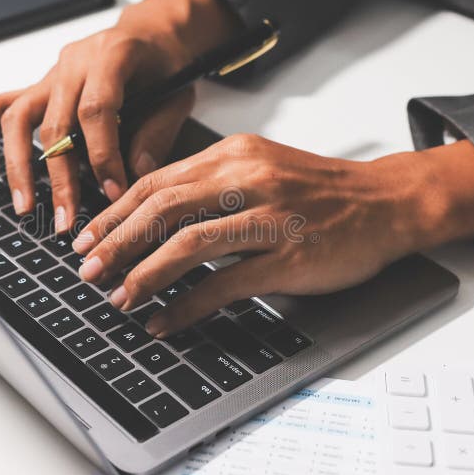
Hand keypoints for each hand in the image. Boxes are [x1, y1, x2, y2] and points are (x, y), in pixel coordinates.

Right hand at [0, 0, 237, 230]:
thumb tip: (133, 177)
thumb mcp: (177, 95)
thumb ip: (157, 134)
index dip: (103, 155)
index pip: (96, 110)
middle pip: (55, 122)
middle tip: (66, 221)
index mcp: (112, 56)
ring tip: (25, 207)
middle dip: (61, 178)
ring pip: (18, 117)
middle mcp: (74, 62)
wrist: (150, 32)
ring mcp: (51, 73)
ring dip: (19, 166)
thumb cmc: (166, 64)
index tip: (112, 193)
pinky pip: (0, 106)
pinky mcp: (39, 86)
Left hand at [70, 134, 473, 335]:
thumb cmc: (320, 190)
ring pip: (190, 243)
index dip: (116, 213)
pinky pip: (227, 282)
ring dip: (146, 273)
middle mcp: (248, 179)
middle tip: (87, 271)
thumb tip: (155, 213)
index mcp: (234, 155)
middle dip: (117, 242)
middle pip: (164, 208)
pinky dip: (188, 303)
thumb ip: (210, 183)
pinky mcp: (290, 256)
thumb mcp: (261, 168)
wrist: (386, 202)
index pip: (157, 182)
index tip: (87, 237)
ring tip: (118, 298)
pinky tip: (165, 319)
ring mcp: (270, 218)